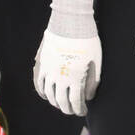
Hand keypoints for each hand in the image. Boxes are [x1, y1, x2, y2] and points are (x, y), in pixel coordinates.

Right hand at [33, 0, 101, 115]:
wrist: (70, 23)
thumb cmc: (88, 41)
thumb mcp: (96, 61)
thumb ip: (93, 81)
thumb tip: (89, 97)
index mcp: (75, 78)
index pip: (75, 101)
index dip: (79, 109)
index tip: (83, 112)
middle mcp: (59, 77)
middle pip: (61, 101)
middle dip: (68, 109)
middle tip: (73, 111)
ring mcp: (48, 71)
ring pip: (49, 94)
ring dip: (55, 102)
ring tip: (61, 104)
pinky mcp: (41, 64)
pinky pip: (38, 83)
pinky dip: (42, 92)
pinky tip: (46, 96)